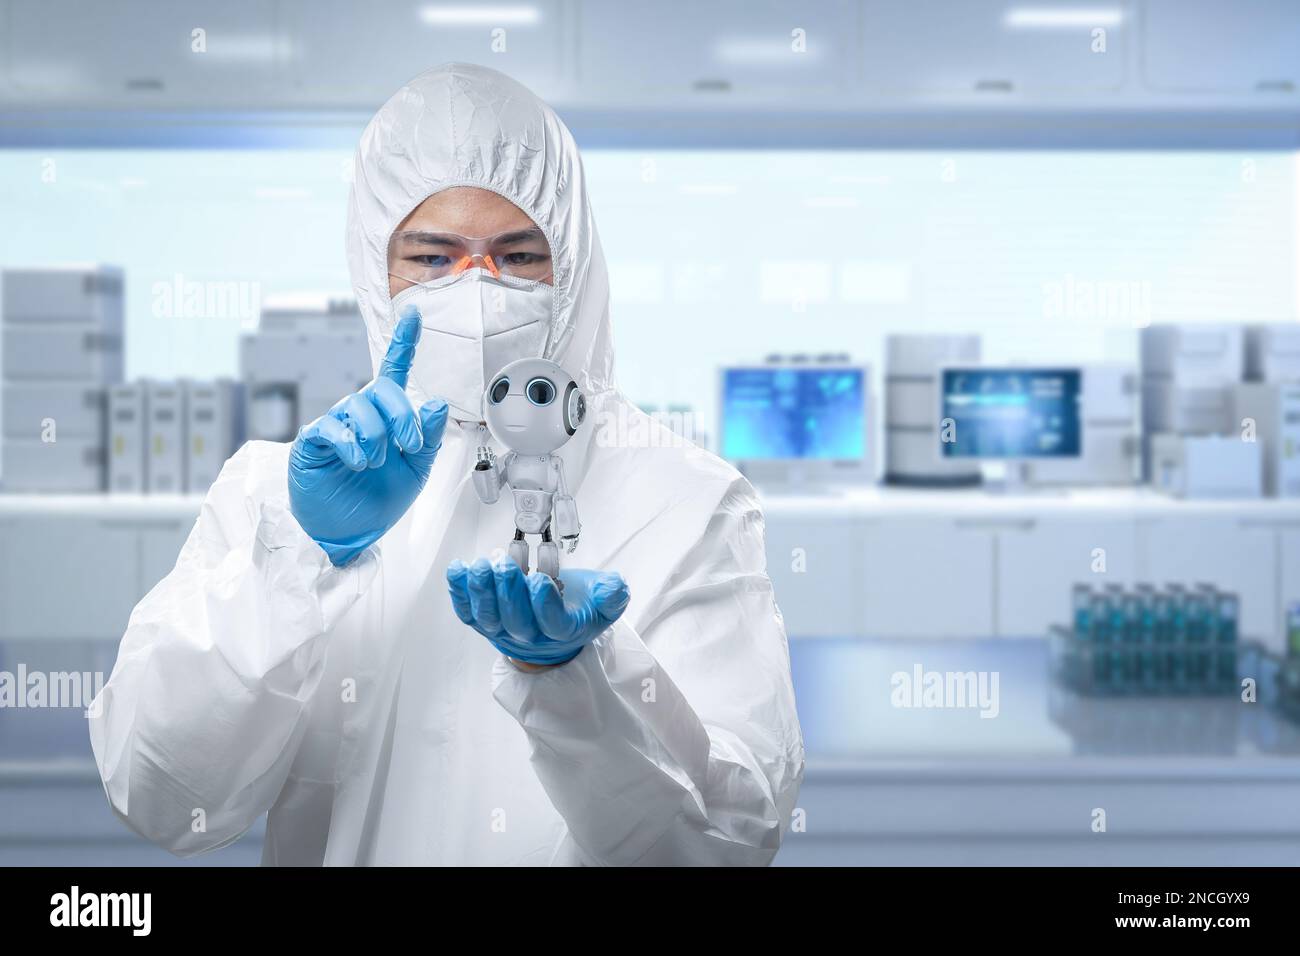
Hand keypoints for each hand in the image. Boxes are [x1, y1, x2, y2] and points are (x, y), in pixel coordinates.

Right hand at [288, 307, 447, 565]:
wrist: (349, 532)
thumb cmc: (378, 499)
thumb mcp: (416, 470)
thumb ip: (428, 437)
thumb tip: (437, 403)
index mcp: (387, 416)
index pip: (395, 370)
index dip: (405, 341)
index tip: (415, 315)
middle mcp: (360, 413)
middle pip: (381, 389)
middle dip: (402, 415)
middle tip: (408, 443)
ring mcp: (335, 424)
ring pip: (359, 407)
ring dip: (376, 436)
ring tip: (375, 462)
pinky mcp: (313, 441)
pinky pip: (332, 428)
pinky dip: (351, 445)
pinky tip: (357, 462)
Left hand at [446, 558, 629, 665]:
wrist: (552, 627)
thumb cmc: (576, 606)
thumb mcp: (604, 599)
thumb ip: (613, 593)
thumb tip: (612, 589)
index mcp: (564, 630)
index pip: (553, 624)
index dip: (544, 605)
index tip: (540, 580)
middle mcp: (532, 637)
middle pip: (517, 621)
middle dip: (508, 592)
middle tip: (504, 564)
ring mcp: (504, 632)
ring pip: (489, 618)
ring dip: (482, 592)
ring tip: (481, 565)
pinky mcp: (484, 623)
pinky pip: (468, 612)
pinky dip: (459, 592)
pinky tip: (457, 569)